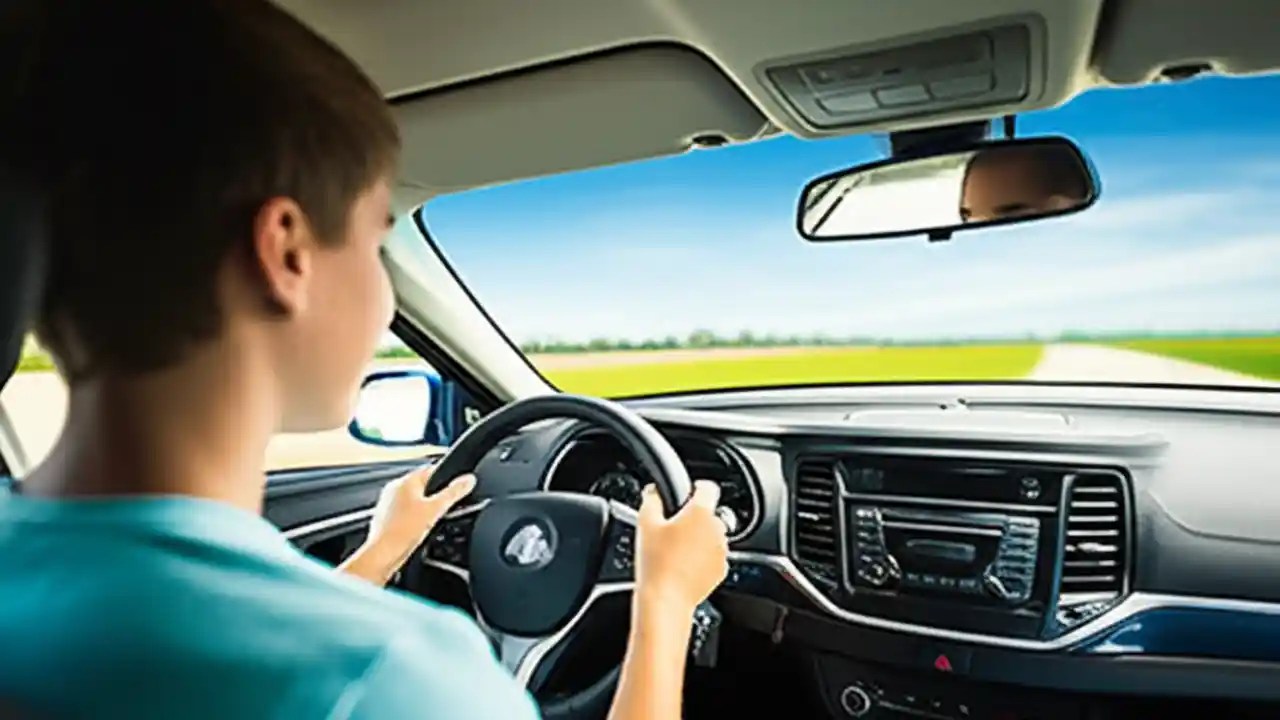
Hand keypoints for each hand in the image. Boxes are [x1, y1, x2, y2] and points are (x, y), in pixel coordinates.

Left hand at [368, 466, 476, 565]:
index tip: (456, 486)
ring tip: (428, 523)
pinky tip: (416, 531)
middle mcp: (393, 489)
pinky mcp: (385, 518)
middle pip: (423, 487)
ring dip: (423, 510)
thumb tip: (468, 480)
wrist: (382, 555)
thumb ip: (453, 493)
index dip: (447, 477)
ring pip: (413, 501)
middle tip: (442, 510)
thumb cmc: (402, 531)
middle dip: (434, 497)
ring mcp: (387, 504)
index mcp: (406, 481)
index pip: (431, 470)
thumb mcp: (435, 510)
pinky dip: (412, 520)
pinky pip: (404, 514)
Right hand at [634, 480, 728, 615]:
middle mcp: (717, 528)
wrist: (666, 599)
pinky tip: (684, 565)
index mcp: (701, 512)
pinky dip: (704, 557)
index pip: (708, 487)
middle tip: (673, 529)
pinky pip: (714, 555)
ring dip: (700, 537)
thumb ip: (651, 498)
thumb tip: (654, 491)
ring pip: (712, 535)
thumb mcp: (645, 523)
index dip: (696, 488)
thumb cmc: (656, 562)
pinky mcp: (721, 569)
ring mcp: (722, 550)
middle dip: (694, 517)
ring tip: (677, 550)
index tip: (687, 494)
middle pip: (709, 513)